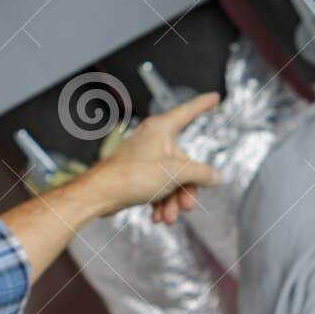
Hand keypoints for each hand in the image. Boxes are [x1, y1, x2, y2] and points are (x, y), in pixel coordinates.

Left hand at [80, 93, 222, 224]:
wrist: (100, 194)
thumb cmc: (130, 176)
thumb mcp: (174, 174)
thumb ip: (200, 173)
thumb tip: (215, 176)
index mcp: (162, 129)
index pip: (189, 111)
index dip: (203, 104)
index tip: (214, 97)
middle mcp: (154, 140)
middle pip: (184, 162)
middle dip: (186, 188)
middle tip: (188, 205)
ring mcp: (145, 157)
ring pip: (171, 179)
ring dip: (173, 200)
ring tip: (169, 216)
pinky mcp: (138, 174)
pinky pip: (157, 186)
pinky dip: (160, 202)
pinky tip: (158, 216)